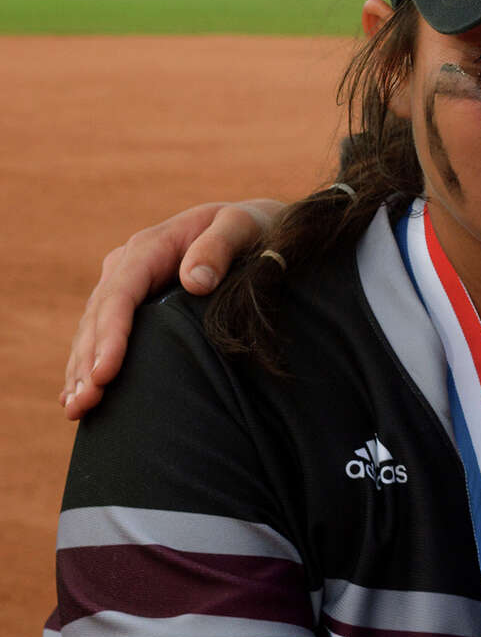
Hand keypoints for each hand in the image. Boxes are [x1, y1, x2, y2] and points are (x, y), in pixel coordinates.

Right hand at [61, 199, 282, 418]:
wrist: (251, 227)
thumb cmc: (249, 229)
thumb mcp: (241, 227)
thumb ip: (219, 247)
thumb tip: (195, 281)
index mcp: (149, 247)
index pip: (121, 294)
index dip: (110, 335)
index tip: (106, 374)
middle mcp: (126, 266)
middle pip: (98, 317)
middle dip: (88, 362)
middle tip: (83, 405)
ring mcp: (123, 285)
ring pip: (91, 331)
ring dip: (80, 371)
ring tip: (76, 410)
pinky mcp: (128, 304)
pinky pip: (98, 336)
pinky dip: (85, 365)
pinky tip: (74, 396)